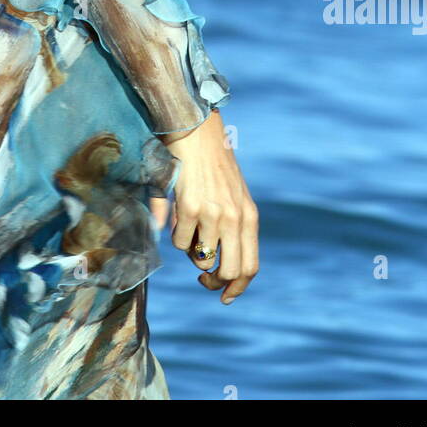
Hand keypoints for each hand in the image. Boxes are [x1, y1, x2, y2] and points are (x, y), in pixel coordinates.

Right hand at [161, 109, 258, 303]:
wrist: (196, 129)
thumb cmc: (212, 162)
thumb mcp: (231, 196)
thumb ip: (227, 228)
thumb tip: (203, 261)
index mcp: (249, 216)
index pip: (250, 266)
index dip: (237, 288)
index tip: (225, 297)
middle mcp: (235, 218)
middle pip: (231, 272)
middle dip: (214, 284)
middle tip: (202, 279)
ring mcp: (214, 214)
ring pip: (201, 259)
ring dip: (191, 252)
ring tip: (189, 229)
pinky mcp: (191, 207)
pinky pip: (180, 242)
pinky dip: (176, 236)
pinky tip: (177, 215)